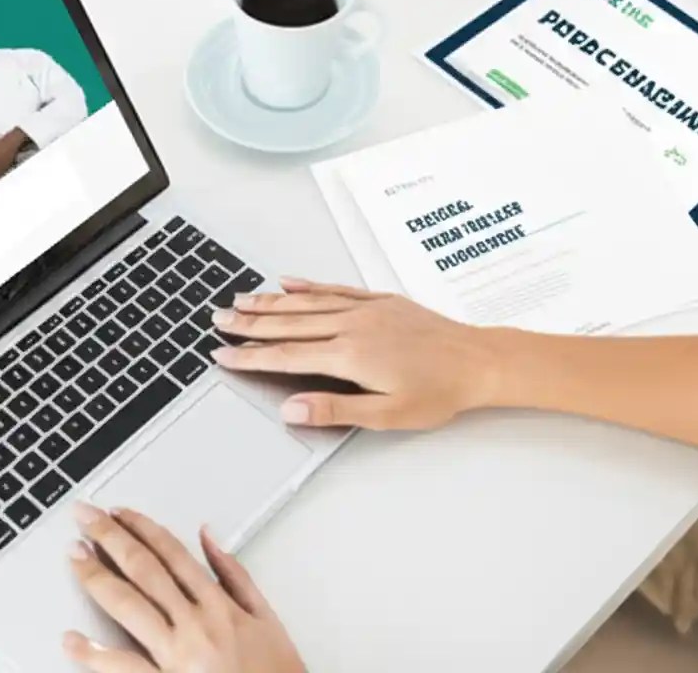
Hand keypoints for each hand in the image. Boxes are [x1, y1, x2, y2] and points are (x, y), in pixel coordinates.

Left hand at [64, 504, 305, 672]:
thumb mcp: (266, 617)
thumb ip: (235, 575)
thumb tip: (208, 538)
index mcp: (218, 604)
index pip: (172, 554)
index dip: (141, 528)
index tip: (119, 513)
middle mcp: (195, 624)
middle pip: (144, 570)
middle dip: (111, 538)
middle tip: (86, 518)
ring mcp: (178, 655)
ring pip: (130, 606)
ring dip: (97, 578)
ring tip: (74, 558)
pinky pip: (125, 667)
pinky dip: (95, 653)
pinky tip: (71, 639)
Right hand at [210, 278, 537, 429]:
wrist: (479, 361)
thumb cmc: (439, 391)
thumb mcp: (387, 414)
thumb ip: (335, 409)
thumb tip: (291, 408)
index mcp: (349, 355)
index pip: (286, 356)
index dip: (251, 356)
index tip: (223, 354)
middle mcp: (352, 325)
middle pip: (288, 323)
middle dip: (249, 323)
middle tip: (217, 319)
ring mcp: (365, 309)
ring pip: (306, 303)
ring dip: (270, 302)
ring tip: (240, 300)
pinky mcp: (379, 301)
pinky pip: (334, 289)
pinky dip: (308, 286)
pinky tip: (289, 282)